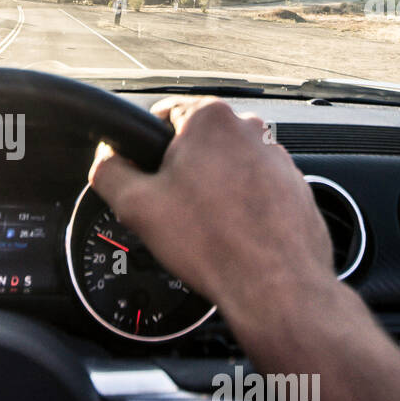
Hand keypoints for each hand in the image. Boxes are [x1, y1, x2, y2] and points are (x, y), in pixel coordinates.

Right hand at [87, 96, 334, 322]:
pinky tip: (231, 235)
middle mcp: (251, 128)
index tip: (146, 179)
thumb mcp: (136, 206)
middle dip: (181, 172)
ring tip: (205, 228)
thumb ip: (109, 172)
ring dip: (212, 191)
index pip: (161, 114)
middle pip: (196, 143)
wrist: (276, 286)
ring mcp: (278, 157)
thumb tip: (106, 161)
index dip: (145, 150)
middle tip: (173, 210)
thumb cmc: (214, 244)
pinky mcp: (294, 186)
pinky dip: (240, 208)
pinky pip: (255, 189)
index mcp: (209, 118)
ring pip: (226, 167)